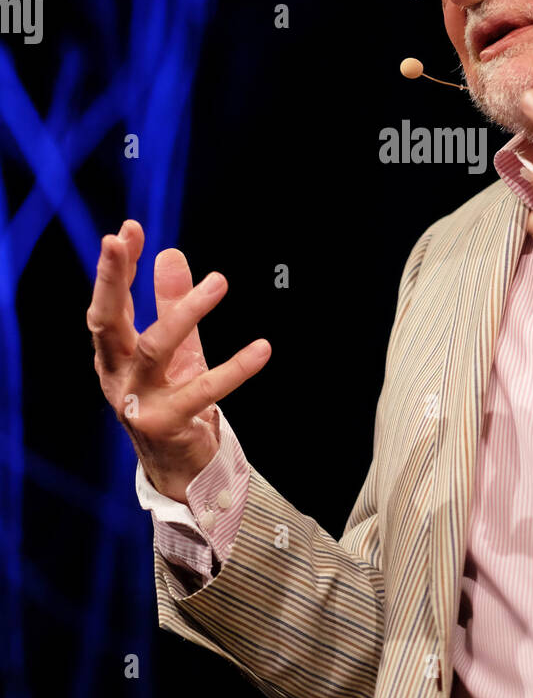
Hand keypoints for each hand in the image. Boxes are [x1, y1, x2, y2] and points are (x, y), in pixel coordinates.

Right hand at [86, 220, 270, 501]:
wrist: (178, 467)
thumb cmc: (172, 399)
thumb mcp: (176, 347)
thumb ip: (170, 302)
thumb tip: (171, 253)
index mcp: (113, 353)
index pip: (109, 303)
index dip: (115, 268)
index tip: (128, 230)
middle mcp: (117, 374)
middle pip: (105, 321)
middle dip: (109, 279)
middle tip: (118, 239)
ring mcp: (138, 401)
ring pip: (157, 348)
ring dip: (186, 311)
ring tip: (219, 282)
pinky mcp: (167, 423)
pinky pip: (205, 390)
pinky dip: (235, 368)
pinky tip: (262, 348)